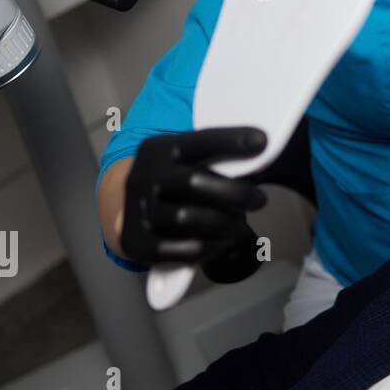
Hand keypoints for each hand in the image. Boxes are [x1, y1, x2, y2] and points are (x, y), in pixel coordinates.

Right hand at [120, 127, 267, 274]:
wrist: (127, 211)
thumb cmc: (174, 183)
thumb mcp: (185, 160)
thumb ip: (216, 159)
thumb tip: (262, 162)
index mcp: (159, 149)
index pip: (198, 141)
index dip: (231, 140)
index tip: (262, 142)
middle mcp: (144, 177)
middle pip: (195, 182)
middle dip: (236, 192)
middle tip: (259, 199)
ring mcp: (139, 212)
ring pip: (191, 219)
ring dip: (226, 223)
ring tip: (239, 224)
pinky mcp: (140, 244)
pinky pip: (186, 249)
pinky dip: (214, 246)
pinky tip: (223, 240)